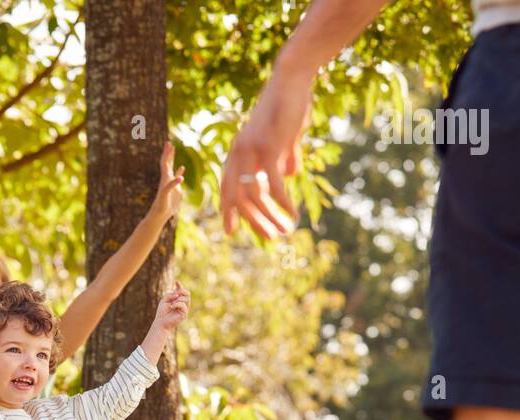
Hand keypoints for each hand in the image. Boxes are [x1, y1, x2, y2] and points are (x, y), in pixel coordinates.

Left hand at [151, 141, 184, 222]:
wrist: (160, 213)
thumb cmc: (161, 204)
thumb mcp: (166, 194)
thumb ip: (173, 185)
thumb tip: (181, 178)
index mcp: (165, 178)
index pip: (165, 163)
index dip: (167, 153)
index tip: (169, 144)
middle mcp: (167, 178)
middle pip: (167, 162)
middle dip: (168, 153)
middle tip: (169, 143)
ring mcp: (171, 183)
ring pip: (172, 168)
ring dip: (172, 159)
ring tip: (173, 150)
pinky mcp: (175, 189)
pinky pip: (178, 177)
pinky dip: (179, 172)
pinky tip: (182, 168)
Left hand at [153, 280, 189, 331]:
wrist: (161, 322)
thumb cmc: (162, 312)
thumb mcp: (164, 300)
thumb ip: (170, 295)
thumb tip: (177, 294)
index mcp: (178, 300)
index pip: (181, 291)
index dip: (180, 286)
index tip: (176, 282)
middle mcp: (182, 304)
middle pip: (187, 294)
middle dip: (182, 291)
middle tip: (175, 294)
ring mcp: (184, 309)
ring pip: (186, 299)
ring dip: (178, 299)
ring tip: (171, 304)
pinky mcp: (184, 314)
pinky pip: (183, 305)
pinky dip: (177, 304)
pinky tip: (172, 307)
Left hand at [220, 69, 312, 238]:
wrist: (291, 80)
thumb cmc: (288, 106)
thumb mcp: (284, 137)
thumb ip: (285, 157)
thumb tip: (291, 174)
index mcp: (238, 151)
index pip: (227, 186)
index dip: (228, 210)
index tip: (230, 231)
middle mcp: (240, 153)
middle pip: (239, 198)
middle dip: (253, 222)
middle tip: (268, 240)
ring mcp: (253, 152)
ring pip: (256, 197)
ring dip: (269, 218)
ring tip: (283, 232)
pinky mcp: (270, 149)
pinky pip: (275, 186)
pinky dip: (283, 204)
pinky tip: (293, 214)